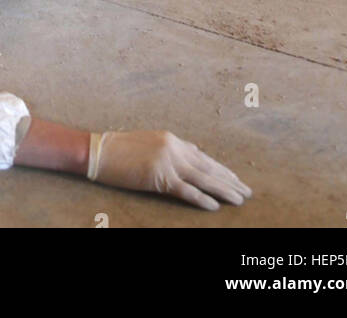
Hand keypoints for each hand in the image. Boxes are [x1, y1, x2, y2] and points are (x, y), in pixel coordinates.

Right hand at [89, 130, 251, 209]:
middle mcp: (174, 147)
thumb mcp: (150, 143)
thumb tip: (190, 157)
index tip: (235, 178)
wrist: (99, 151)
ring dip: (224, 190)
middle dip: (229, 180)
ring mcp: (167, 161)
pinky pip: (186, 191)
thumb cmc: (120, 149)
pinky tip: (215, 206)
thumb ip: (170, 150)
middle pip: (208, 167)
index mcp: (172, 139)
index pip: (203, 156)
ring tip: (240, 199)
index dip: (221, 169)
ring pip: (203, 178)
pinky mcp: (159, 177)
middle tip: (247, 191)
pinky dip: (202, 199)